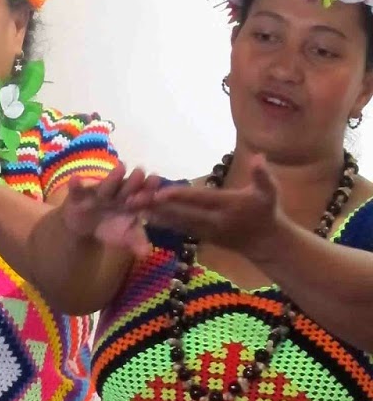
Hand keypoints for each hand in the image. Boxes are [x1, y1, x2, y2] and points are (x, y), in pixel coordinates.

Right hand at [59, 166, 153, 258]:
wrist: (85, 227)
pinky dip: (75, 185)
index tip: (156, 185)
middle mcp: (117, 193)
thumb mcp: (124, 237)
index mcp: (131, 201)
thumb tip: (146, 253)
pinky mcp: (79, 195)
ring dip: (113, 178)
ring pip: (107, 186)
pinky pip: (77, 189)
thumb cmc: (109, 227)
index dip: (149, 190)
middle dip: (134, 181)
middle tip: (141, 173)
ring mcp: (98, 193)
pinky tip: (75, 179)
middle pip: (127, 187)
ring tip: (121, 167)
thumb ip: (136, 242)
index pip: (142, 194)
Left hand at [142, 160, 283, 259]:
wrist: (265, 243)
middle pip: (180, 214)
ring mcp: (204, 232)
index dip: (179, 197)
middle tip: (132, 199)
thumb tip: (259, 157)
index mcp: (227, 207)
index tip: (159, 193)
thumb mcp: (270, 192)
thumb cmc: (268, 212)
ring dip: (153, 214)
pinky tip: (143, 215)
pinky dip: (161, 221)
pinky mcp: (199, 236)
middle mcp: (211, 222)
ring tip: (130, 206)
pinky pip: (177, 228)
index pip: (199, 201)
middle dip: (156, 207)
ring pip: (175, 223)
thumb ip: (263, 175)